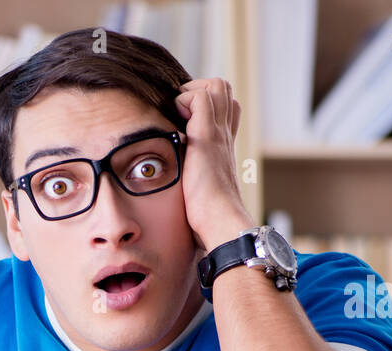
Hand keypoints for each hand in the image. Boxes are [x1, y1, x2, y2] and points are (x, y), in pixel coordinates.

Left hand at [173, 78, 254, 251]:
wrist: (220, 223)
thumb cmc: (206, 216)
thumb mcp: (196, 190)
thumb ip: (189, 177)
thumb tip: (166, 184)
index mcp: (223, 146)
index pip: (224, 107)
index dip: (204, 105)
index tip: (183, 121)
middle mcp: (225, 135)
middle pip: (224, 90)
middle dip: (198, 91)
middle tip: (179, 114)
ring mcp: (218, 134)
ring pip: (216, 86)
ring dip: (192, 93)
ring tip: (178, 117)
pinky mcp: (207, 137)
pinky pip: (200, 97)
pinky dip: (184, 101)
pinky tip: (176, 125)